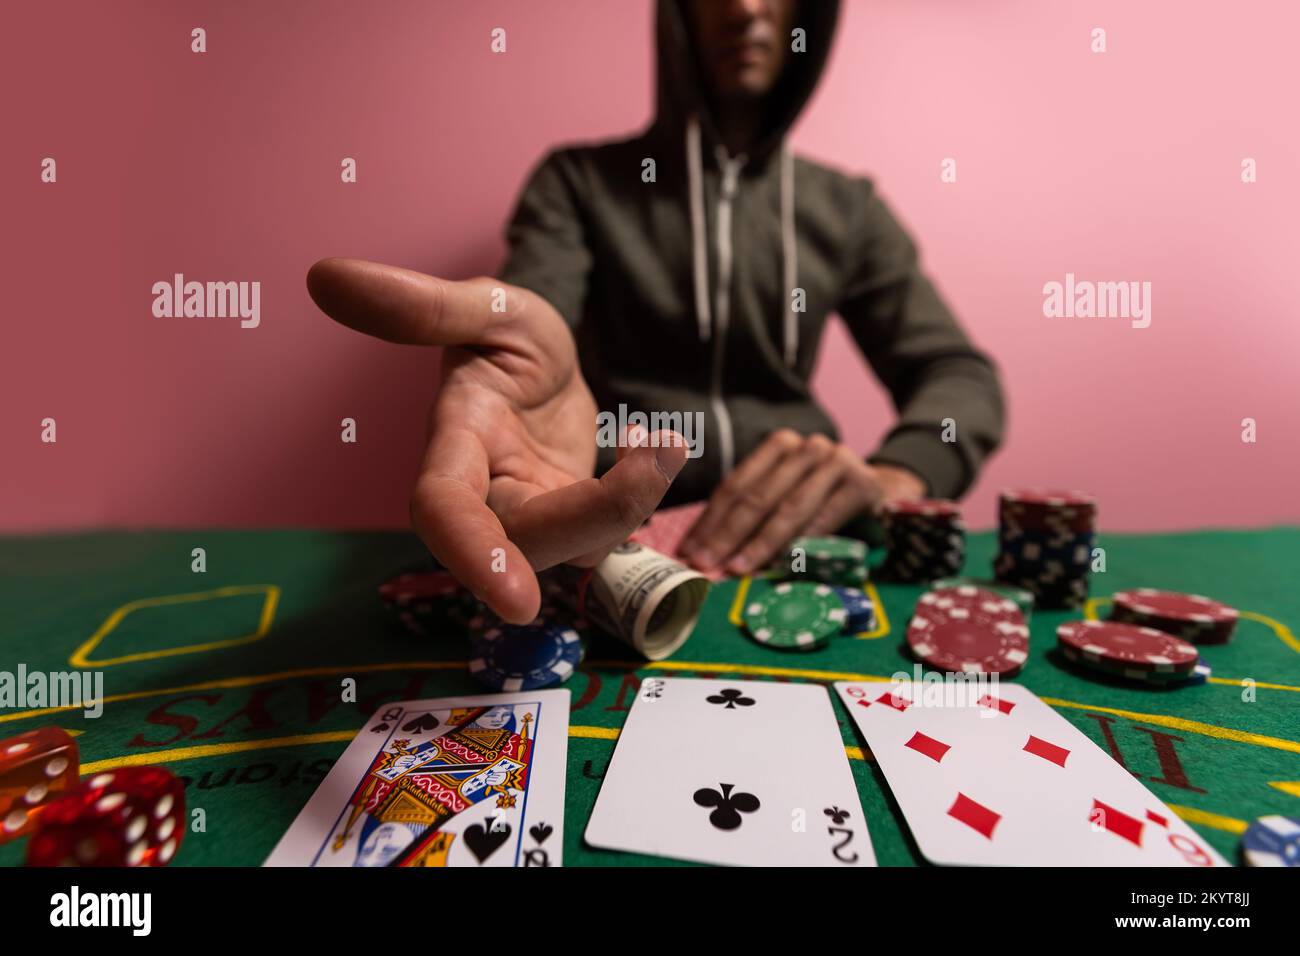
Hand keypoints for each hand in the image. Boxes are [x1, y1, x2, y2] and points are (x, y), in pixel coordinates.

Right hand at [306, 258, 687, 623]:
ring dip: (629, 503)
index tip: (518, 601)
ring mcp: (527, 515)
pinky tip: (658, 449)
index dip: (474, 553)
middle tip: (660, 452)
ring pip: (574, 546)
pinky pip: (605, 534)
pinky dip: (641, 497)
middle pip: (526, 540)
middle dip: (598, 515)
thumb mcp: (484, 306)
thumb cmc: (506, 331)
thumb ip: (421, 305)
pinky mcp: (566, 524)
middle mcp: (483, 493)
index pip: (445, 510)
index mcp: (453, 442)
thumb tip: (325, 275)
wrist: (546, 361)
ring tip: (663, 442)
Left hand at [676, 430, 924, 574]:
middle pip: (757, 496)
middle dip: (726, 535)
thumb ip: (753, 511)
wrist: (886, 493)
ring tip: (736, 568)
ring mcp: (836, 461)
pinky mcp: (862, 483)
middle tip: (705, 564)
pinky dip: (800, 543)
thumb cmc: (825, 500)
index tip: (689, 551)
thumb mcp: (787, 495)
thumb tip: (703, 548)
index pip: (736, 486)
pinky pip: (823, 519)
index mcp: (780, 445)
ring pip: (788, 508)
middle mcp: (807, 447)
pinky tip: (780, 563)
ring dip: (759, 543)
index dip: (710, 521)